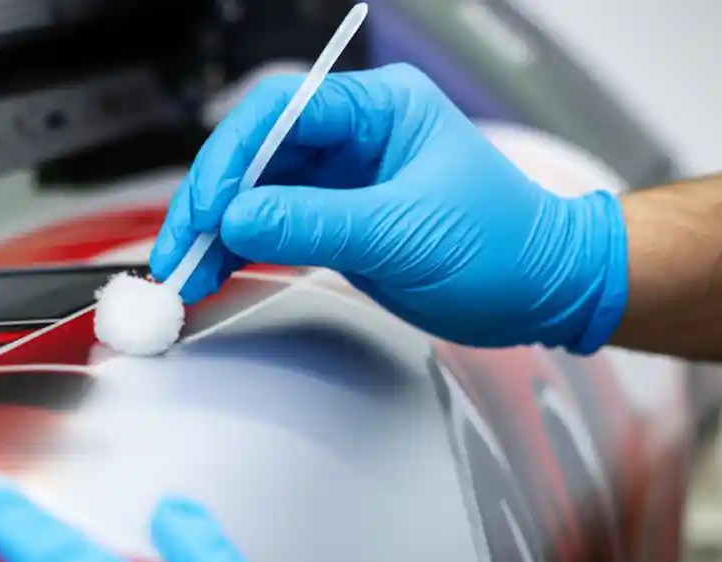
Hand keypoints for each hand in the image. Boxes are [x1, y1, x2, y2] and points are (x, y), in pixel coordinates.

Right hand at [149, 64, 627, 353]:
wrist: (541, 292)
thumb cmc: (505, 245)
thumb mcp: (402, 232)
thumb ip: (312, 224)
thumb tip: (237, 219)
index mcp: (381, 109)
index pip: (282, 112)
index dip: (233, 158)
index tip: (207, 207)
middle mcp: (356, 137)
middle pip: (257, 153)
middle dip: (212, 200)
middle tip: (180, 246)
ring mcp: (342, 181)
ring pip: (257, 195)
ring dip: (217, 233)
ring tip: (184, 272)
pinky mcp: (336, 223)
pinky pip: (272, 229)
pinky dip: (240, 252)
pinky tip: (213, 272)